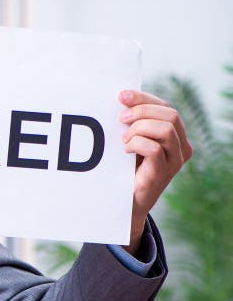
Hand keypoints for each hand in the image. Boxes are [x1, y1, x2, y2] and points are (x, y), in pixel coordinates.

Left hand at [119, 89, 191, 252]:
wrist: (123, 203)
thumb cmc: (125, 170)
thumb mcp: (131, 141)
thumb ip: (132, 124)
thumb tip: (121, 99)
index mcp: (174, 135)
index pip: (165, 107)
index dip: (144, 98)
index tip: (121, 96)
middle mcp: (180, 147)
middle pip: (170, 114)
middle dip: (142, 111)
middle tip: (120, 118)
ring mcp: (174, 161)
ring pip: (166, 129)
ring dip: (139, 128)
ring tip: (124, 139)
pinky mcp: (163, 173)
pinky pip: (155, 149)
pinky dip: (137, 144)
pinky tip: (125, 150)